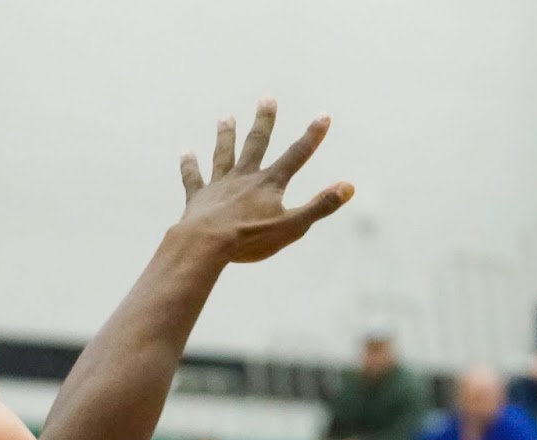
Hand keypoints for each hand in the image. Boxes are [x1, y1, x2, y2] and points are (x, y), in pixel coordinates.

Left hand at [177, 99, 353, 264]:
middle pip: (256, 143)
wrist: (206, 244)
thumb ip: (320, 206)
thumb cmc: (250, 238)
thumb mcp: (293, 226)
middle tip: (267, 98)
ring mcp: (219, 185)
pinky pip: (193, 178)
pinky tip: (187, 153)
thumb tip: (349, 186)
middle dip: (264, 121)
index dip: (312, 136)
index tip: (323, 116)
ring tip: (225, 117)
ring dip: (226, 135)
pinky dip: (190, 165)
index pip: (296, 155)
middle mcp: (244, 177)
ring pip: (224, 154)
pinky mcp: (198, 198)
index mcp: (269, 184)